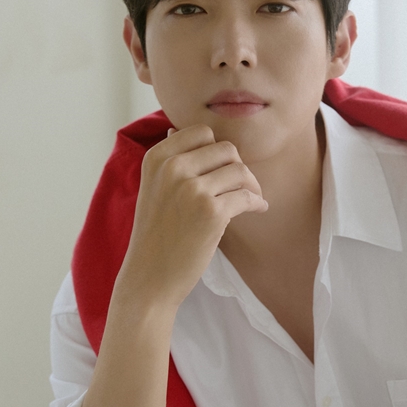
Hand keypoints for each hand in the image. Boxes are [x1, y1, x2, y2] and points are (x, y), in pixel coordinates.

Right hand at [115, 124, 267, 312]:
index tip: (223, 169)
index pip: (202, 132)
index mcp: (157, 158)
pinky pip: (247, 196)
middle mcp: (173, 168)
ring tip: (251, 198)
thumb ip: (168, 160)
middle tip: (241, 186)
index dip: (218, 150)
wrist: (149, 277)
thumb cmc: (155, 234)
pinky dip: (257, 202)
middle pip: (226, 149)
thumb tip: (176, 129)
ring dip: (251, 185)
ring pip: (240, 170)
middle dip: (238, 167)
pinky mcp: (212, 212)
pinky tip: (257, 209)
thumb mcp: (152, 188)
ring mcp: (192, 189)